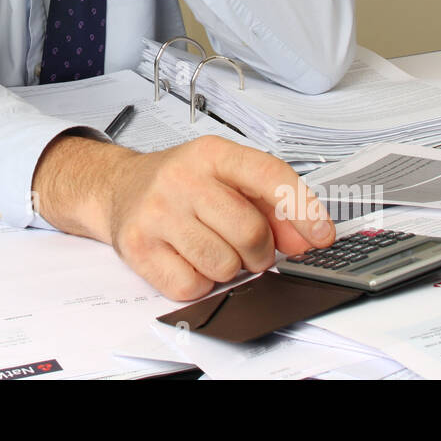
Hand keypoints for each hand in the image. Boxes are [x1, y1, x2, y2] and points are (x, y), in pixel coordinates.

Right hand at [107, 136, 335, 300]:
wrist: (119, 187)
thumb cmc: (179, 184)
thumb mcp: (225, 177)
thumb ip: (271, 204)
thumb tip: (308, 239)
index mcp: (212, 154)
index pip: (271, 176)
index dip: (304, 210)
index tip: (321, 236)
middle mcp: (182, 178)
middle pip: (250, 232)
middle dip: (259, 251)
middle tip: (248, 248)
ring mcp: (157, 213)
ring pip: (223, 265)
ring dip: (227, 267)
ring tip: (211, 248)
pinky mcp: (139, 247)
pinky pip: (192, 286)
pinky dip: (199, 282)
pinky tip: (187, 259)